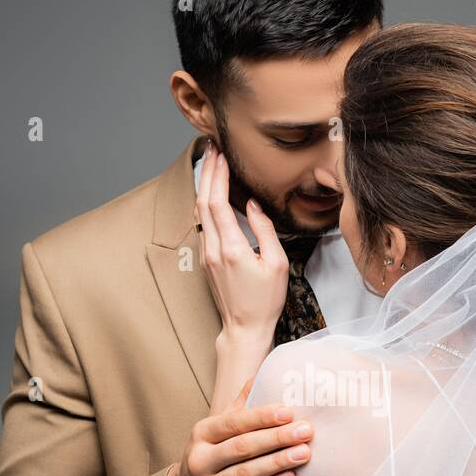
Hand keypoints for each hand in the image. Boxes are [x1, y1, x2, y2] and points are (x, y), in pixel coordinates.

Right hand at [166, 382, 313, 475]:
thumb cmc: (209, 457)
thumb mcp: (215, 431)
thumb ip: (238, 408)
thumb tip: (259, 376)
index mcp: (201, 435)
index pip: (233, 423)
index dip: (261, 417)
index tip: (288, 411)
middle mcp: (201, 460)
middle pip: (242, 447)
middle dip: (276, 438)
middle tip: (305, 431)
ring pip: (244, 473)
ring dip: (276, 462)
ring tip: (303, 453)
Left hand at [196, 143, 287, 338]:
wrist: (244, 328)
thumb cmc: (265, 300)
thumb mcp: (276, 263)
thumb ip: (264, 230)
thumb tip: (252, 204)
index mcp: (232, 248)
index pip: (218, 201)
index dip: (218, 174)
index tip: (222, 153)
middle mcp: (213, 249)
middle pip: (203, 200)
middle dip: (208, 171)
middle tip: (213, 148)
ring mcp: (206, 254)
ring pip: (199, 211)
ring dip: (204, 185)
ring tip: (211, 163)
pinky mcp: (206, 260)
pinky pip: (202, 224)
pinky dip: (205, 202)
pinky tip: (211, 193)